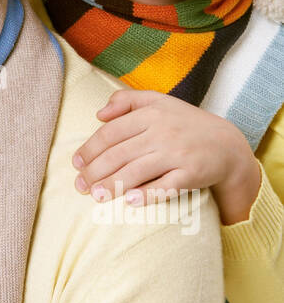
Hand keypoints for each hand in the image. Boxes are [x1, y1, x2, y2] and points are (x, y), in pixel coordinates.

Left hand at [72, 88, 259, 224]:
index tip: (76, 163)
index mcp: (151, 114)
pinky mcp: (192, 174)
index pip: (111, 132)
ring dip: (113, 185)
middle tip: (80, 186)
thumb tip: (99, 114)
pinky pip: (166, 186)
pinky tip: (130, 201)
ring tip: (95, 196)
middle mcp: (162, 132)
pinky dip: (148, 194)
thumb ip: (127, 101)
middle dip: (96, 171)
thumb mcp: (158, 102)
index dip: (90, 148)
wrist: (227, 145)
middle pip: (120, 154)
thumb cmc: (185, 123)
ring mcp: (178, 154)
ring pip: (138, 171)